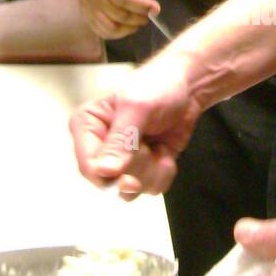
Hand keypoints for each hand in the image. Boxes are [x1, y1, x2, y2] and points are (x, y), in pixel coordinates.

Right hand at [69, 51, 203, 197]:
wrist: (188, 88)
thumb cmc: (158, 86)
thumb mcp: (137, 108)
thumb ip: (120, 141)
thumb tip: (104, 171)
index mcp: (87, 126)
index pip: (87, 165)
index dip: (108, 176)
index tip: (130, 178)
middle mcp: (100, 146)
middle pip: (110, 181)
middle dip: (137, 167)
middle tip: (147, 143)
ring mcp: (121, 160)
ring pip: (131, 190)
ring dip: (152, 169)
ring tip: (156, 144)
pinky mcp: (142, 169)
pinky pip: (151, 188)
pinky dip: (164, 172)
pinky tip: (164, 152)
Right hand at [75, 0, 159, 39]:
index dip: (141, 5)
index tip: (155, 7)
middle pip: (118, 14)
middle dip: (139, 17)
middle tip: (150, 13)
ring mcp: (87, 6)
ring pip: (111, 28)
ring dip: (130, 28)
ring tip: (140, 19)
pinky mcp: (86, 16)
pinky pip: (104, 32)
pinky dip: (119, 33)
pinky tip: (128, 25)